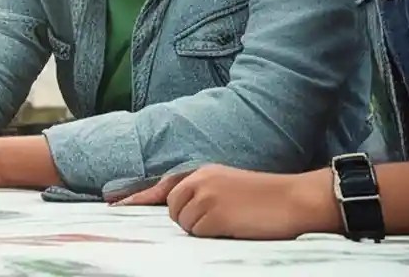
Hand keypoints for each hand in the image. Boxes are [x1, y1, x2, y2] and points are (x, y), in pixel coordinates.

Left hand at [116, 164, 340, 238]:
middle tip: (219, 220)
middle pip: (173, 211)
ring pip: (185, 225)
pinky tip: (235, 226)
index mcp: (201, 172)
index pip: (162, 187)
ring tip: (232, 220)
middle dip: (189, 221)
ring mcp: (205, 196)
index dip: (136, 199)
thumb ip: (201, 193)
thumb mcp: (227, 185)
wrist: (295, 198)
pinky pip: (199, 234)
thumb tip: (178, 211)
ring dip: (203, 230)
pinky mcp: (215, 214)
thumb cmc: (265, 197)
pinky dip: (214, 235)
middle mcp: (198, 181)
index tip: (113, 208)